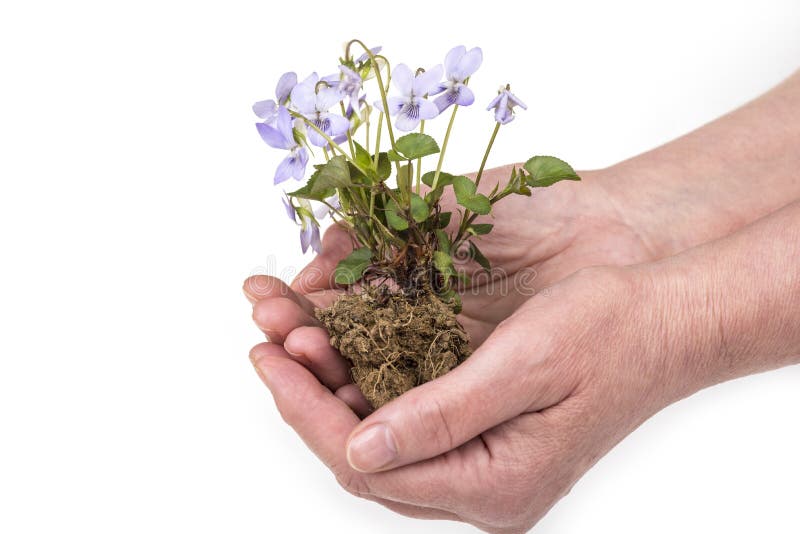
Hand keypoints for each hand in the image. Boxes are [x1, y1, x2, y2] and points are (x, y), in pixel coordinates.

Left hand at [242, 163, 665, 527]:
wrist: (665, 321)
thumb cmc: (609, 333)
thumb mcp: (524, 366)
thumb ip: (440, 417)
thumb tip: (360, 450)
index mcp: (494, 485)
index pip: (370, 463)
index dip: (309, 408)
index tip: (269, 356)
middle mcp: (482, 487)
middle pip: (364, 453)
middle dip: (308, 393)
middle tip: (268, 337)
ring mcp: (482, 463)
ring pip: (378, 432)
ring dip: (331, 382)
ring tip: (291, 331)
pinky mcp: (482, 434)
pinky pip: (405, 414)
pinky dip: (367, 376)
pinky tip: (342, 341)